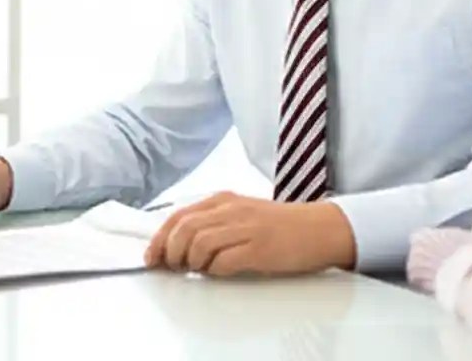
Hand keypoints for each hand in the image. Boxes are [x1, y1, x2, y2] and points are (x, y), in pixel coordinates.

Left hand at [144, 191, 355, 275]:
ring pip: (199, 244)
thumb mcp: (241, 214)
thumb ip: (212, 223)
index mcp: (223, 200)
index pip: (178, 216)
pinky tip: (220, 272)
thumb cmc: (280, 225)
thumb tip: (177, 245)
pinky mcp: (259, 248)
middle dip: (171, 252)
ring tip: (199, 269)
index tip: (152, 256)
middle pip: (184, 229)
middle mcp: (232, 210)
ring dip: (192, 262)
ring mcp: (246, 228)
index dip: (160, 238)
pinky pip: (224, 261)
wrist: (320, 228)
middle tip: (173, 267)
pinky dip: (214, 270)